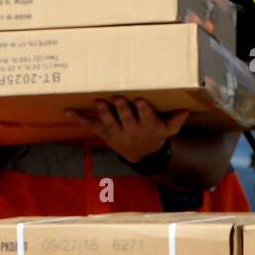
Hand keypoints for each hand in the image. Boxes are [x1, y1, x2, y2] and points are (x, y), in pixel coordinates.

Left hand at [66, 97, 189, 163]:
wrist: (142, 156)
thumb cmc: (156, 136)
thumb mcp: (168, 131)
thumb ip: (176, 121)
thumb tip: (186, 111)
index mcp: (148, 126)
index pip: (146, 117)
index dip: (144, 110)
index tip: (142, 101)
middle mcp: (131, 129)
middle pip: (126, 118)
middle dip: (122, 109)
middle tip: (118, 98)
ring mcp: (116, 132)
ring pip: (109, 121)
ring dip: (103, 112)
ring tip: (98, 102)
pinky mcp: (104, 133)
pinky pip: (91, 125)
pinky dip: (79, 118)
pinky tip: (68, 111)